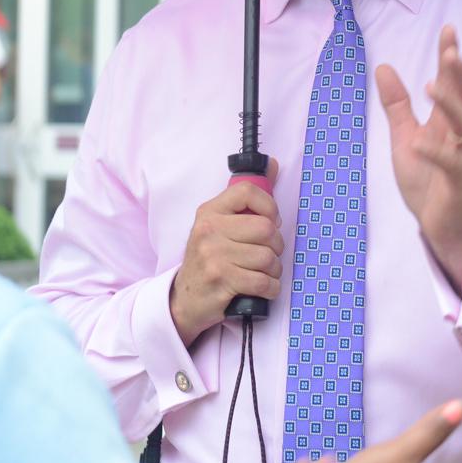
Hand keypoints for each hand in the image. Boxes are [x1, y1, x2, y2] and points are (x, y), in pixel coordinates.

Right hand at [169, 162, 283, 344]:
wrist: (185, 299)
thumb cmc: (209, 258)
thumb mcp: (219, 225)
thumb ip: (246, 197)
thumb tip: (272, 163)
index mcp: (210, 212)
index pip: (247, 192)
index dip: (269, 206)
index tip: (271, 221)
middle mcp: (209, 230)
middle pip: (266, 229)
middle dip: (276, 245)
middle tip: (269, 253)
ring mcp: (213, 256)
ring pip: (268, 258)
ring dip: (274, 270)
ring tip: (264, 272)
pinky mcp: (222, 281)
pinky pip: (264, 282)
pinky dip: (271, 289)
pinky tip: (264, 288)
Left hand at [377, 26, 461, 289]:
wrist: (442, 227)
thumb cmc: (429, 180)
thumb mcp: (405, 137)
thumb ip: (397, 105)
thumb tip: (384, 67)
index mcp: (448, 123)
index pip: (453, 84)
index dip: (451, 58)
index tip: (448, 31)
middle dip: (460, 75)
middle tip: (451, 52)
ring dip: (451, 106)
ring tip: (432, 86)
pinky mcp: (460, 185)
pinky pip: (452, 166)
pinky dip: (436, 154)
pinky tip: (419, 143)